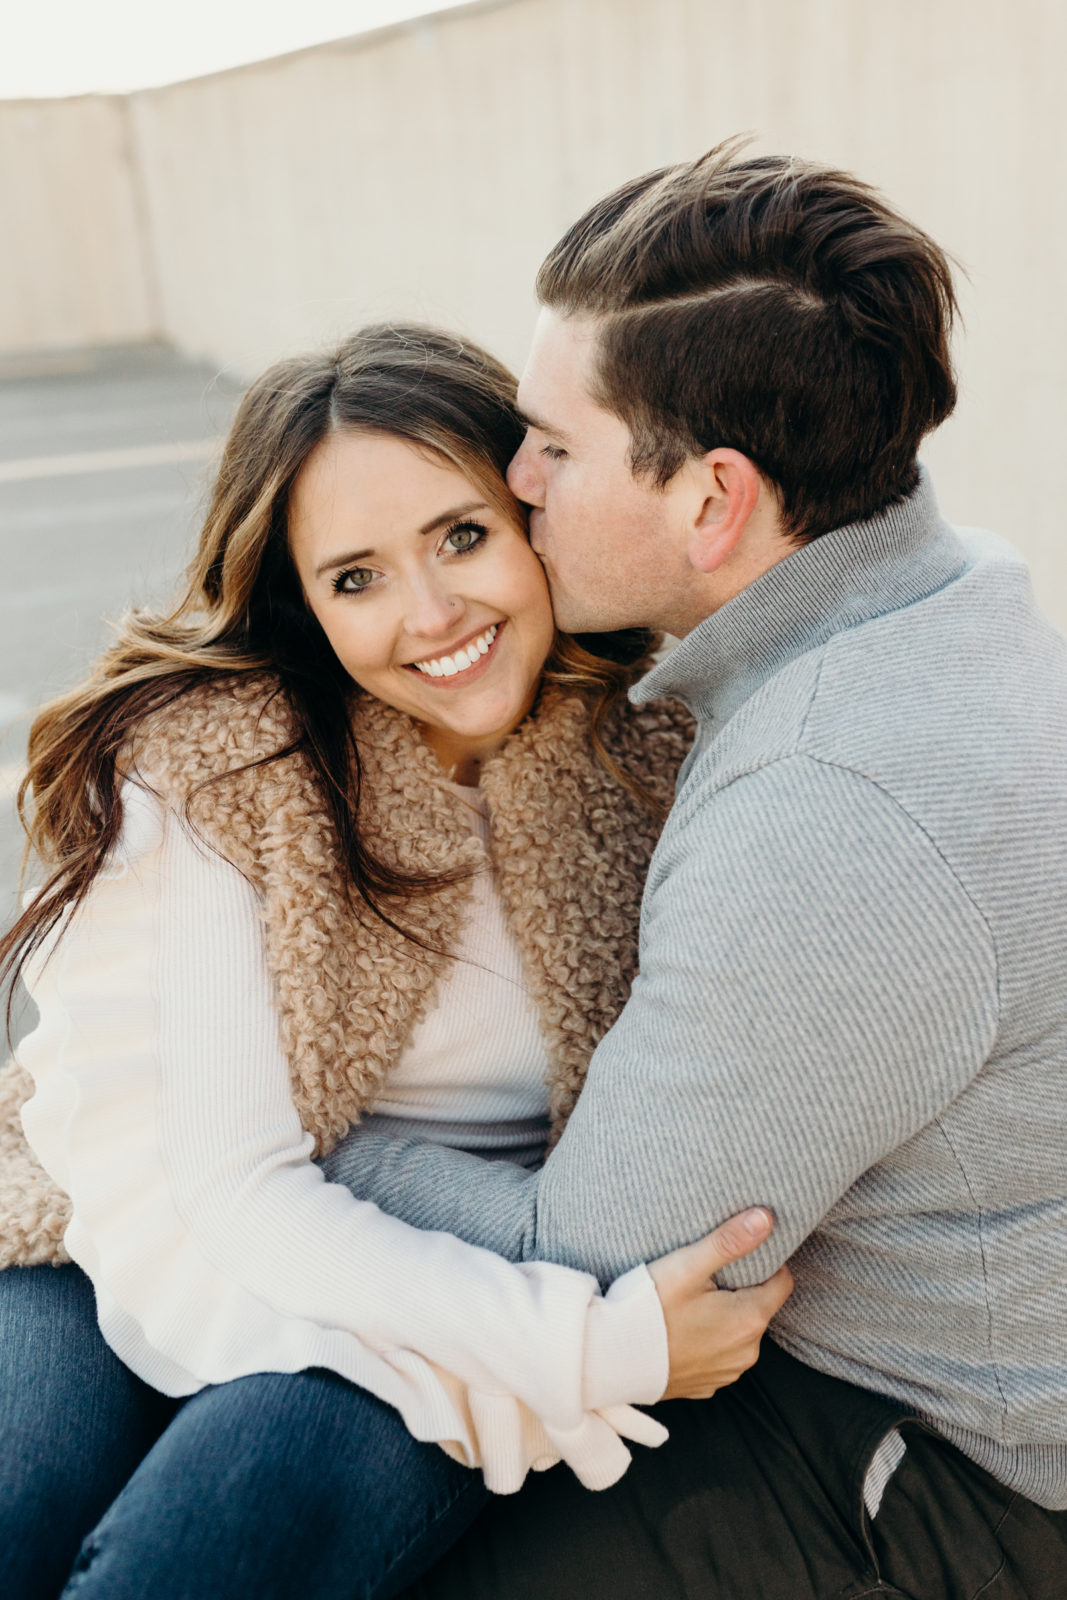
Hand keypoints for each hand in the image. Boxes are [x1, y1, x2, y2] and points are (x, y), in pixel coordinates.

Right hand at [647, 1208, 793, 1399]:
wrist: (608, 1360)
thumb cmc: (646, 1310)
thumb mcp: (686, 1266)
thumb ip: (729, 1241)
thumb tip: (766, 1218)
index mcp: (749, 1319)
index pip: (782, 1281)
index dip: (766, 1262)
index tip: (739, 1254)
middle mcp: (747, 1352)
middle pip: (760, 1307)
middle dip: (742, 1289)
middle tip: (706, 1275)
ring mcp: (727, 1373)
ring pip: (740, 1333)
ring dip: (726, 1317)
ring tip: (692, 1301)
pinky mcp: (707, 1386)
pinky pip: (720, 1356)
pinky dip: (709, 1341)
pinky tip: (682, 1329)